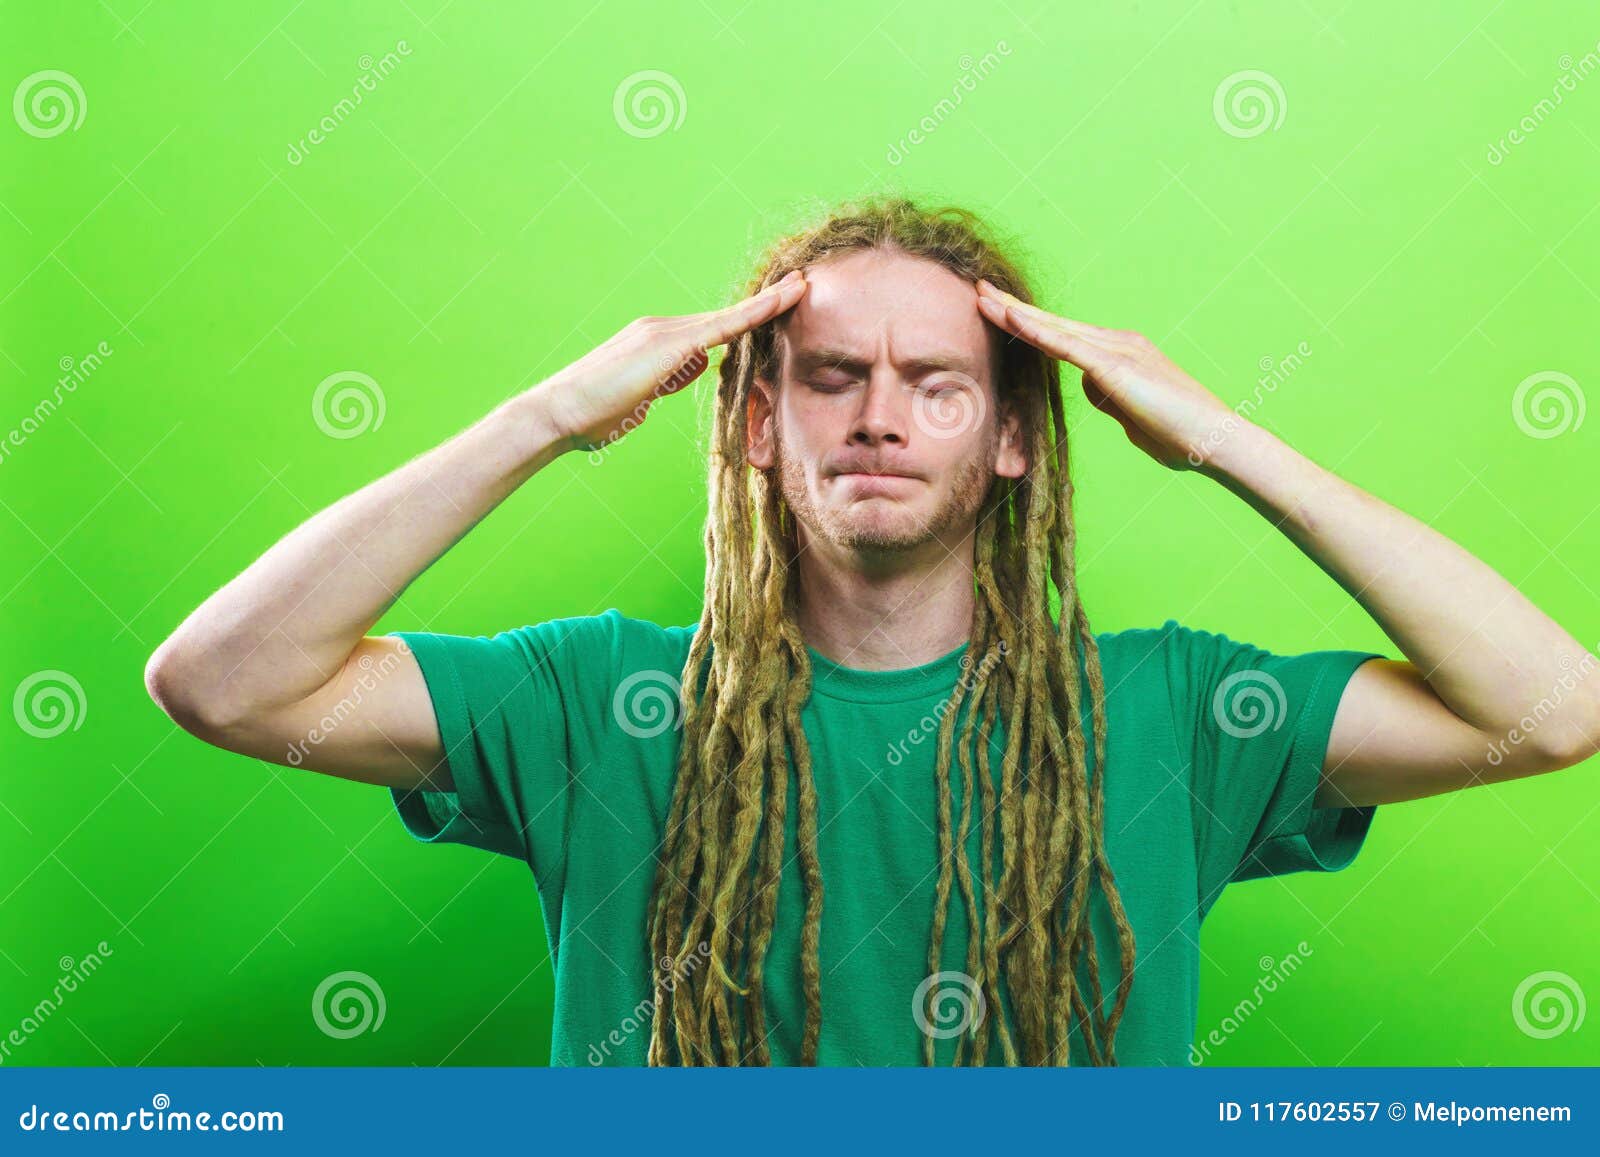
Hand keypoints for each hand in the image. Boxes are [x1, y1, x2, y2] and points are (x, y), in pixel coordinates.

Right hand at [537, 270, 807, 450]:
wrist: (559, 413)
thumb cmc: (592, 417)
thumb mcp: (640, 399)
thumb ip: (667, 381)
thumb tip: (692, 369)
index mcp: (657, 342)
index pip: (713, 328)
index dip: (746, 316)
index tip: (775, 304)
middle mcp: (663, 328)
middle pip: (726, 316)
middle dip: (765, 301)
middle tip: (801, 282)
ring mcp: (665, 332)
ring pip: (729, 316)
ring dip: (768, 301)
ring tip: (802, 285)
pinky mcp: (668, 343)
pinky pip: (723, 326)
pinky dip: (754, 312)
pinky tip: (781, 301)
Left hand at [974, 279, 1241, 470]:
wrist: (1215, 442)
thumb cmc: (1180, 436)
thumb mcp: (1133, 416)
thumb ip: (1110, 398)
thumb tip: (1091, 387)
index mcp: (1121, 354)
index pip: (1064, 335)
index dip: (1030, 322)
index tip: (1000, 312)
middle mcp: (1119, 343)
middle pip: (1054, 323)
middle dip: (1014, 308)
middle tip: (979, 289)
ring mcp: (1118, 351)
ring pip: (1055, 329)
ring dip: (1017, 314)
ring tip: (983, 298)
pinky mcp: (1117, 367)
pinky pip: (1067, 346)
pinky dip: (1038, 331)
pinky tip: (1013, 320)